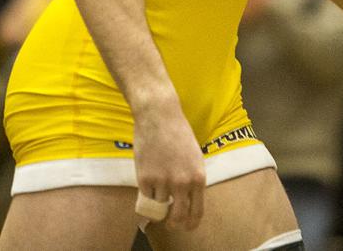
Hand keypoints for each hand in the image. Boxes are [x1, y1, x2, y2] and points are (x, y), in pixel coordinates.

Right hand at [132, 106, 204, 230]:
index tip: (186, 227)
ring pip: (159, 208)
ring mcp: (162, 182)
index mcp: (198, 178)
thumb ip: (193, 178)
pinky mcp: (145, 178)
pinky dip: (146, 197)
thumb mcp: (195, 157)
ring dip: (158, 206)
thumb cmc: (178, 132)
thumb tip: (188, 198)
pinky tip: (147, 190)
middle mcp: (182, 183)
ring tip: (156, 197)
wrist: (159, 115)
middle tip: (169, 222)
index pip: (197, 212)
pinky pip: (145, 198)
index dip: (190, 224)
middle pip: (178, 217)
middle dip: (173, 223)